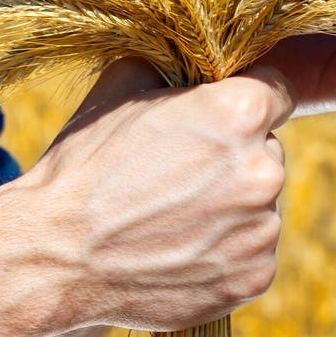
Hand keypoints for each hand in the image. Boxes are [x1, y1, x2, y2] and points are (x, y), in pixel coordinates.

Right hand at [28, 59, 294, 331]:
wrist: (57, 254)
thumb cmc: (89, 163)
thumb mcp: (127, 83)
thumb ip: (179, 65)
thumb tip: (201, 59)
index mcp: (241, 113)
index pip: (278, 91)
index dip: (250, 97)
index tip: (225, 112)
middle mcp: (263, 170)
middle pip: (268, 149)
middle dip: (237, 153)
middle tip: (184, 169)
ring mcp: (262, 229)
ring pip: (261, 202)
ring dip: (232, 203)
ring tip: (174, 212)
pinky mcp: (254, 277)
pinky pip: (253, 250)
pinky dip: (226, 248)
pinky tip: (180, 245)